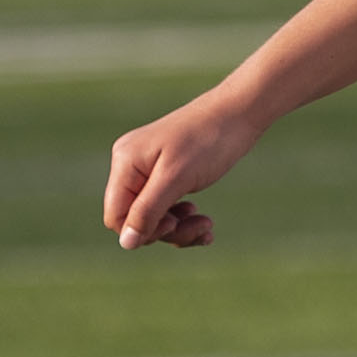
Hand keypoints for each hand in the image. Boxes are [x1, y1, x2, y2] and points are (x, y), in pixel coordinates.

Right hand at [102, 92, 261, 248]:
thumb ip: (148, 210)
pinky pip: (168, 206)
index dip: (142, 230)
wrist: (240, 113)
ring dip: (181, 227)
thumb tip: (125, 243)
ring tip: (208, 225)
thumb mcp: (176, 178)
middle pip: (136, 218)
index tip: (173, 226)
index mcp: (126, 163)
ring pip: (155, 216)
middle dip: (168, 230)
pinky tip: (205, 221)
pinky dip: (185, 218)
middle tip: (202, 226)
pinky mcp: (169, 173)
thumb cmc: (208, 141)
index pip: (116, 215)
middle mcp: (132, 166)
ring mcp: (150, 170)